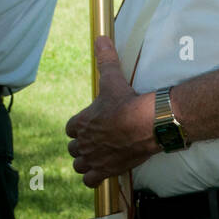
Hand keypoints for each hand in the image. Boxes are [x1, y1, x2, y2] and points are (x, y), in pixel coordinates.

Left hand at [65, 36, 156, 186]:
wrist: (148, 124)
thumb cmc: (128, 102)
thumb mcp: (114, 79)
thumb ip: (106, 60)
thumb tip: (100, 38)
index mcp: (82, 122)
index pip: (70, 128)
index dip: (80, 127)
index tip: (90, 124)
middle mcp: (84, 143)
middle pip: (74, 148)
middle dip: (82, 145)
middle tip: (98, 140)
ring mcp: (94, 158)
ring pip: (79, 165)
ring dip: (86, 161)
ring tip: (99, 156)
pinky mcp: (105, 170)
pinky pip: (90, 180)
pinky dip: (94, 177)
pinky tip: (104, 170)